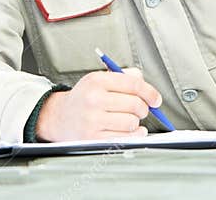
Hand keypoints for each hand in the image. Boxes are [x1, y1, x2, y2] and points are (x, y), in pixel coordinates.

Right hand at [35, 67, 161, 141]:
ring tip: (128, 119)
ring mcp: (92, 120)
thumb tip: (146, 84)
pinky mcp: (93, 138)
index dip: (150, 92)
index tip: (156, 99)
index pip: (133, 84)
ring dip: (136, 122)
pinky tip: (130, 130)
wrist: (59, 117)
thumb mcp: (99, 79)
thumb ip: (124, 76)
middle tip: (141, 109)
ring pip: (132, 122)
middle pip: (135, 104)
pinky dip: (134, 135)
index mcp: (96, 81)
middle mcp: (93, 99)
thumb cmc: (84, 98)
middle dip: (144, 108)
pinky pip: (125, 138)